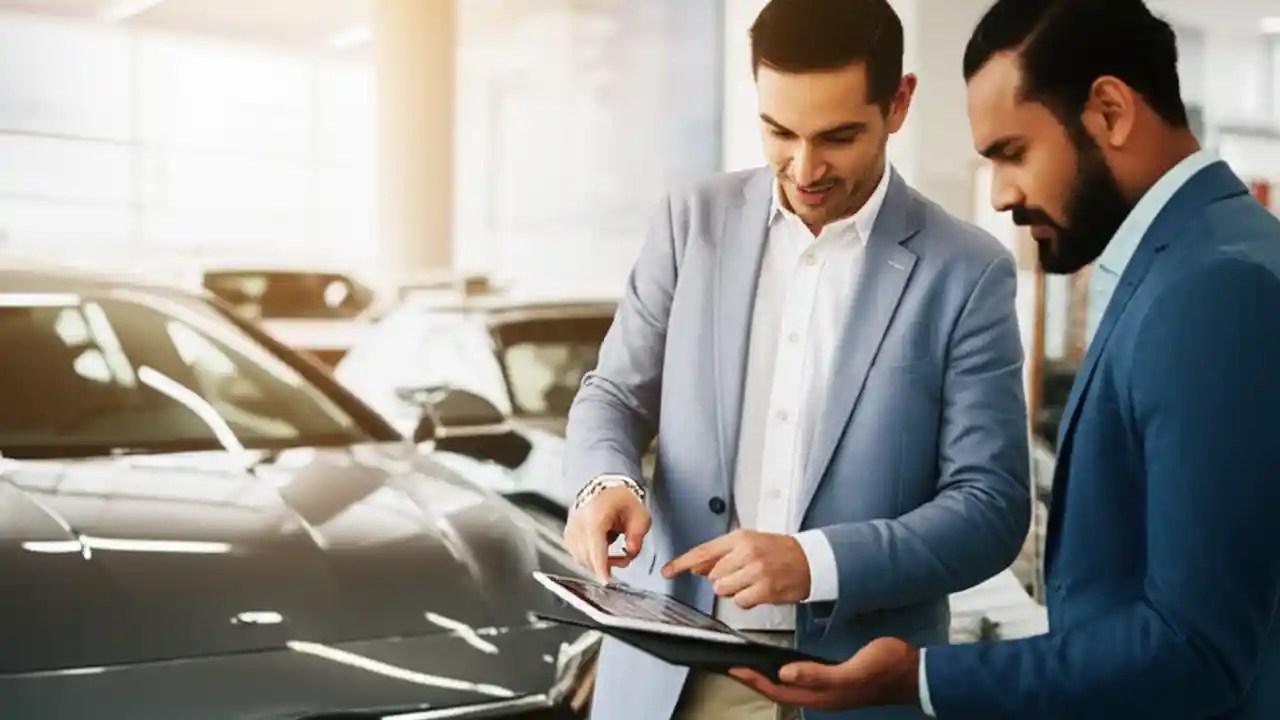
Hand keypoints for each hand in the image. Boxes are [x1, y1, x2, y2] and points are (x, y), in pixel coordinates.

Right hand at [563, 486, 650, 582]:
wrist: (607, 486)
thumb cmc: (622, 498)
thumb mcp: (639, 515)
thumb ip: (637, 536)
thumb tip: (631, 552)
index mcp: (595, 517)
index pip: (595, 548)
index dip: (601, 567)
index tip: (606, 581)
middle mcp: (579, 523)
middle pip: (587, 556)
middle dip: (604, 565)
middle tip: (622, 560)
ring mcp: (571, 527)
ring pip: (580, 557)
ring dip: (597, 562)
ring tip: (614, 554)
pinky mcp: (569, 532)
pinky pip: (576, 552)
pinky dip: (589, 556)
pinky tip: (602, 550)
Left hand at [661, 529, 810, 607]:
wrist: (810, 560)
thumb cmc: (779, 550)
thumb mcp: (749, 543)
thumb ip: (721, 555)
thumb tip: (696, 567)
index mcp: (739, 538)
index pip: (703, 551)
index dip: (681, 563)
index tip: (668, 571)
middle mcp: (745, 553)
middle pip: (712, 576)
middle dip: (723, 578)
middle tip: (742, 574)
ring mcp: (755, 572)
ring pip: (724, 590)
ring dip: (734, 590)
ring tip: (751, 581)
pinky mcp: (765, 590)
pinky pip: (740, 602)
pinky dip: (747, 600)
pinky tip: (759, 590)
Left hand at [729, 637, 919, 710]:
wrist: (913, 672)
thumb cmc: (885, 669)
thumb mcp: (853, 670)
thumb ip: (818, 674)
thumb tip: (784, 673)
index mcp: (822, 697)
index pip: (778, 690)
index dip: (755, 680)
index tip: (734, 668)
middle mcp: (822, 697)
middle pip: (780, 690)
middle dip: (756, 680)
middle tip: (734, 665)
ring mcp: (829, 690)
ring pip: (790, 686)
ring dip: (769, 677)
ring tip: (752, 665)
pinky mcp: (836, 680)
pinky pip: (803, 679)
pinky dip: (786, 672)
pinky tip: (783, 664)